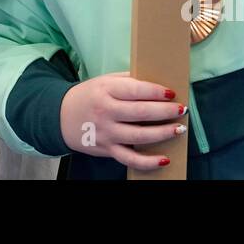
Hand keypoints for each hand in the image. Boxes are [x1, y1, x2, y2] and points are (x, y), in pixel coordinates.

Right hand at [60, 72, 187, 170]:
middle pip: (141, 113)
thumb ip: (127, 81)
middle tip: (182, 109)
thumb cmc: (89, 96)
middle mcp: (105, 112)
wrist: (61, 116)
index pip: (134, 90)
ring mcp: (107, 133)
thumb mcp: (104, 81)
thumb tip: (157, 82)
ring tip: (179, 128)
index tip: (172, 92)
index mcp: (105, 90)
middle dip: (165, 112)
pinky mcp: (108, 150)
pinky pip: (130, 159)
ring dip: (163, 133)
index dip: (155, 91)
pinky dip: (148, 162)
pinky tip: (164, 159)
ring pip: (139, 136)